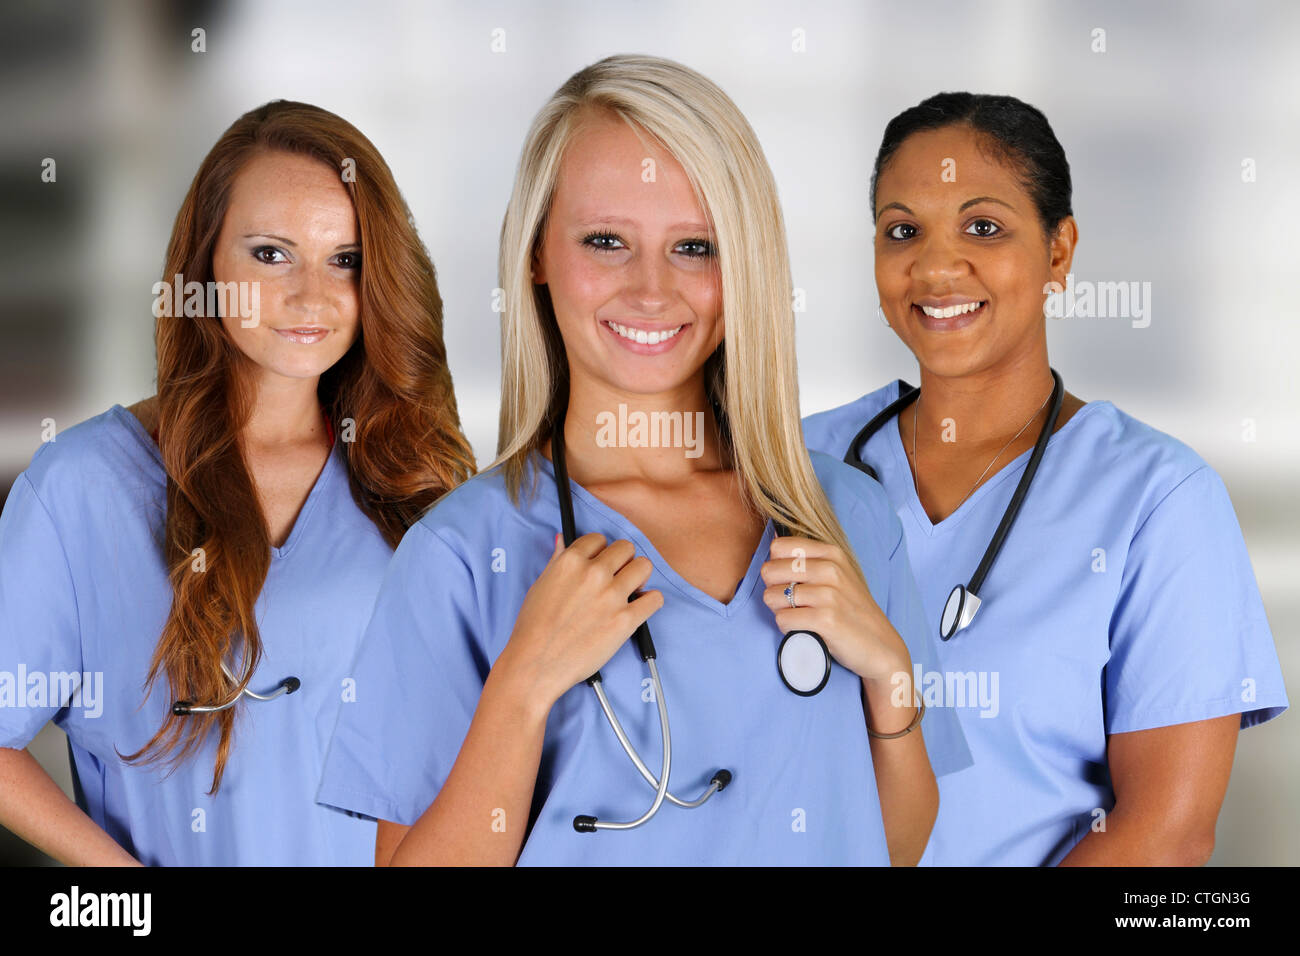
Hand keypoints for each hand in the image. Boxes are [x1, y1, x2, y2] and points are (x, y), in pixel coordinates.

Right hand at [496, 532, 662, 713]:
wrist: (536, 664)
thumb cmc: (533, 628)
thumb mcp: (540, 586)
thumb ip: (557, 560)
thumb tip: (562, 541)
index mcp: (571, 562)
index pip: (598, 539)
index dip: (600, 551)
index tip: (599, 562)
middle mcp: (593, 574)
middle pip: (626, 548)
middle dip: (622, 561)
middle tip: (616, 576)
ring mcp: (612, 596)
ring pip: (644, 566)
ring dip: (639, 576)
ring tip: (630, 589)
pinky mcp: (626, 620)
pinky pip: (655, 598)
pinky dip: (650, 602)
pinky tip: (639, 607)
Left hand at [760, 535, 910, 683]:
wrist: (881, 646)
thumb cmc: (853, 612)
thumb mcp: (838, 575)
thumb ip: (809, 560)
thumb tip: (773, 543)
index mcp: (832, 554)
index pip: (778, 547)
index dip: (775, 566)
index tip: (787, 581)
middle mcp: (831, 570)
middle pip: (770, 571)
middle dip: (773, 590)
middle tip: (791, 604)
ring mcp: (829, 594)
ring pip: (772, 596)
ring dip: (779, 611)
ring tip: (799, 617)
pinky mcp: (825, 619)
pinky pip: (782, 619)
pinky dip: (787, 628)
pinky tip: (802, 630)